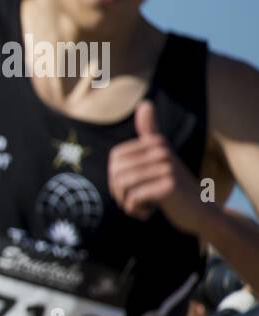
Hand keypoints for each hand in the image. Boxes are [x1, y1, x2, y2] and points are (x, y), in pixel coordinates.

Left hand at [109, 102, 208, 232]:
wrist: (199, 211)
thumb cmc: (173, 187)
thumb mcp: (160, 159)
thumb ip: (150, 133)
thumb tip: (145, 103)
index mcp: (156, 143)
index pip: (115, 159)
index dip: (115, 178)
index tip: (130, 188)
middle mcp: (162, 151)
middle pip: (117, 172)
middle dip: (118, 192)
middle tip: (131, 201)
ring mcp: (167, 167)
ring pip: (123, 185)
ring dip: (125, 202)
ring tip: (138, 207)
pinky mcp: (169, 186)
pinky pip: (134, 197)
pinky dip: (135, 209)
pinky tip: (147, 213)